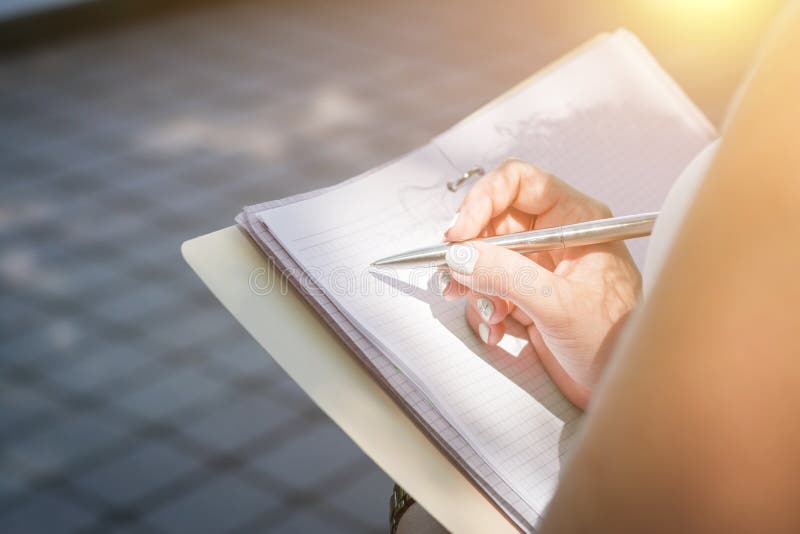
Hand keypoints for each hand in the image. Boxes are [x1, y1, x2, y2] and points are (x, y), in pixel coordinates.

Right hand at [440, 159, 640, 408]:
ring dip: (475, 286)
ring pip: (486, 257)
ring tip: (488, 315)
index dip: (483, 200)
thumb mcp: (557, 304)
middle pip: (494, 221)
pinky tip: (496, 332)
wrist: (623, 387)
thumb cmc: (610, 340)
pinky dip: (483, 309)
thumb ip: (505, 275)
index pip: (518, 182)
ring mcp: (539, 267)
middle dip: (471, 253)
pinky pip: (489, 288)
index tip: (458, 236)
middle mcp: (555, 236)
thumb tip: (458, 256)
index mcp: (574, 219)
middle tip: (454, 280)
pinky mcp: (528, 296)